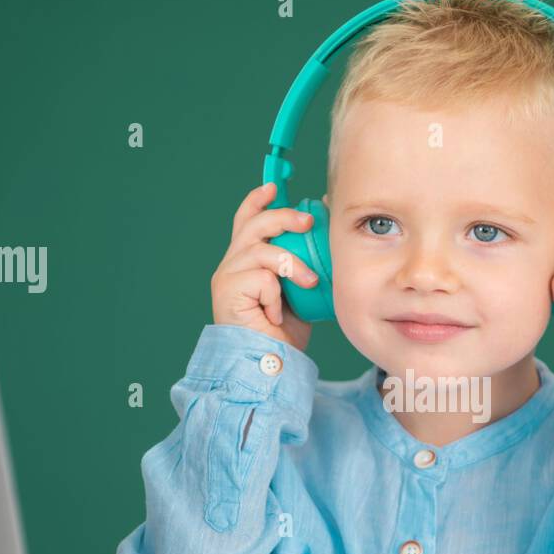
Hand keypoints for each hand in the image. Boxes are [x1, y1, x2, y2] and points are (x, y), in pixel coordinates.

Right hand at [210, 182, 318, 352]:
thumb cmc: (283, 335)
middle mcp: (232, 265)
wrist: (269, 365)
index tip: (274, 187)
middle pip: (253, 224)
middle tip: (308, 222)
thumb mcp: (299, 292)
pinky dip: (277, 295)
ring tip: (310, 283)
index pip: (247, 221)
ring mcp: (228, 277)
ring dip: (292, 263)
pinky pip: (262, 277)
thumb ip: (303, 266)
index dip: (258, 200)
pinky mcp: (228, 290)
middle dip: (283, 216)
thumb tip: (326, 236)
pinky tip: (276, 315)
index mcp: (247, 262)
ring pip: (261, 248)